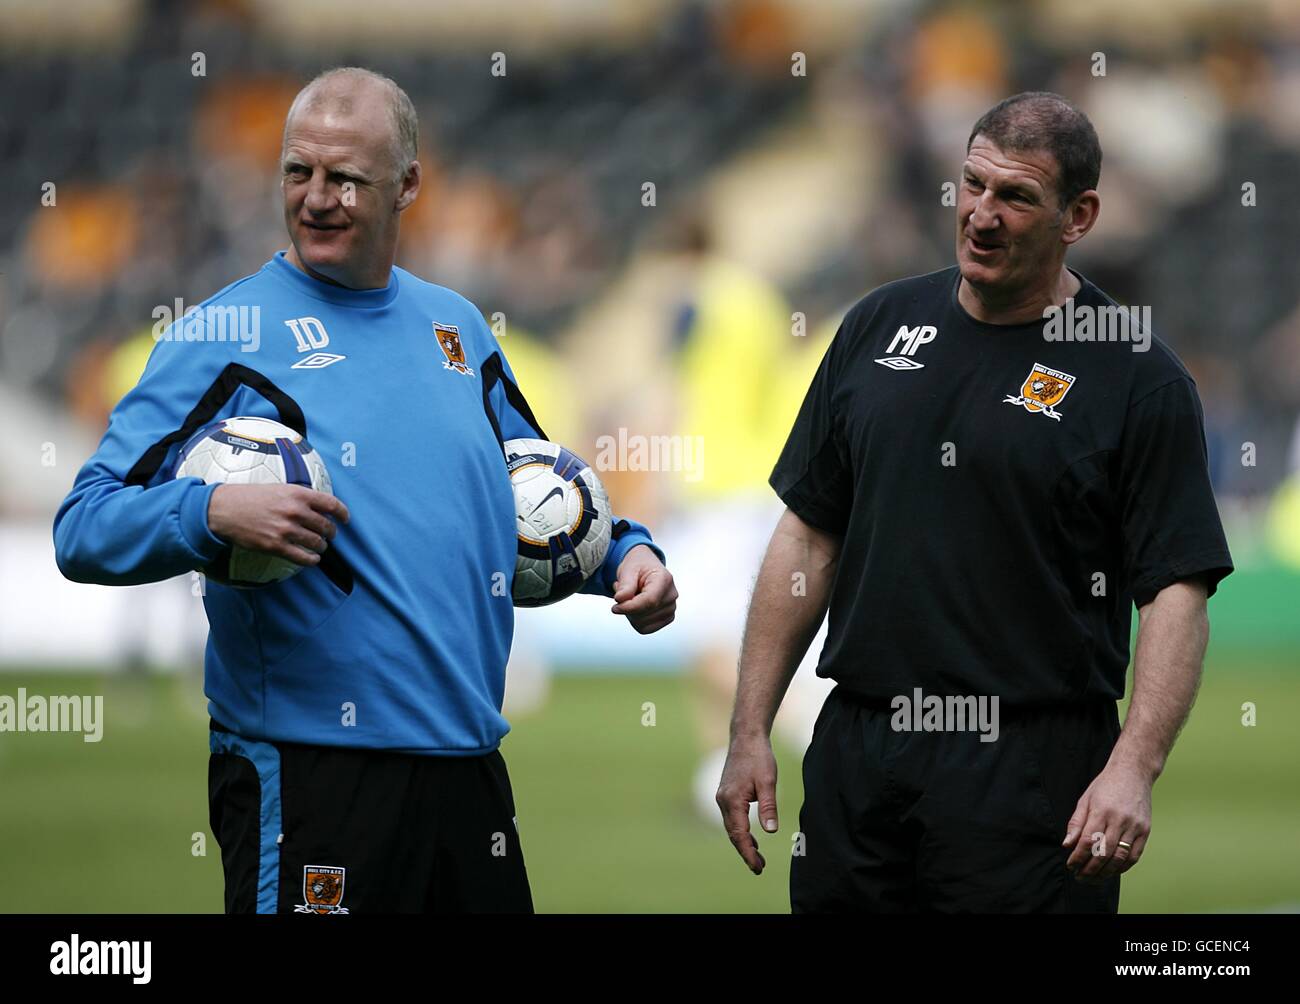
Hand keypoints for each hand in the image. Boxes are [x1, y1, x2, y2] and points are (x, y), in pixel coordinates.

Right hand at [207, 484, 349, 567]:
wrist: (223, 510)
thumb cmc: (249, 497)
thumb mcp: (278, 488)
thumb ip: (299, 497)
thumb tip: (318, 507)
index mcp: (297, 494)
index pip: (331, 504)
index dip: (343, 513)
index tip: (346, 519)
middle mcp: (295, 511)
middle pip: (326, 526)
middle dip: (331, 532)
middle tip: (329, 535)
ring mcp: (286, 530)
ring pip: (317, 543)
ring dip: (322, 546)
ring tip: (320, 546)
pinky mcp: (276, 546)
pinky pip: (303, 557)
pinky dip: (312, 560)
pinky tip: (312, 559)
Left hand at [611, 545, 675, 632]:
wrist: (645, 567)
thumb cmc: (639, 566)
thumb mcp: (628, 569)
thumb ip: (625, 585)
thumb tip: (621, 599)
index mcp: (664, 579)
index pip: (649, 601)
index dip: (630, 607)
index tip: (615, 608)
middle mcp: (671, 595)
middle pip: (644, 614)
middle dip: (627, 607)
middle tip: (623, 592)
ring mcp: (671, 608)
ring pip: (642, 624)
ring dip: (630, 614)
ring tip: (630, 597)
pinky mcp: (666, 618)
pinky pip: (645, 629)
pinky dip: (635, 620)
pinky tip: (635, 607)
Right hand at [716, 735, 778, 874]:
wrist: (746, 737)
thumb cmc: (758, 757)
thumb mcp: (768, 782)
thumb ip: (768, 807)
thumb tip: (770, 832)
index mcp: (732, 800)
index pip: (739, 835)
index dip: (748, 853)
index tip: (757, 868)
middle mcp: (723, 801)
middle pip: (733, 834)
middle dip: (745, 852)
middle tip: (759, 868)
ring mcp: (723, 797)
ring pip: (731, 827)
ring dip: (743, 843)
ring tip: (758, 857)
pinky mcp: (726, 793)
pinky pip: (732, 818)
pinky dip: (740, 831)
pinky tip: (752, 837)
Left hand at [1062, 761, 1152, 881]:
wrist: (1133, 772)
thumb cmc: (1105, 785)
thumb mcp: (1085, 799)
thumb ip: (1076, 823)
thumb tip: (1067, 845)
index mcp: (1101, 810)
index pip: (1088, 841)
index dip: (1078, 857)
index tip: (1071, 866)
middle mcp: (1119, 820)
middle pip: (1104, 853)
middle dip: (1090, 869)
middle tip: (1080, 877)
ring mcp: (1135, 826)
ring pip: (1120, 857)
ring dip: (1106, 872)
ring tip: (1094, 878)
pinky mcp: (1146, 830)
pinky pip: (1135, 855)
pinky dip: (1123, 867)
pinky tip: (1112, 872)